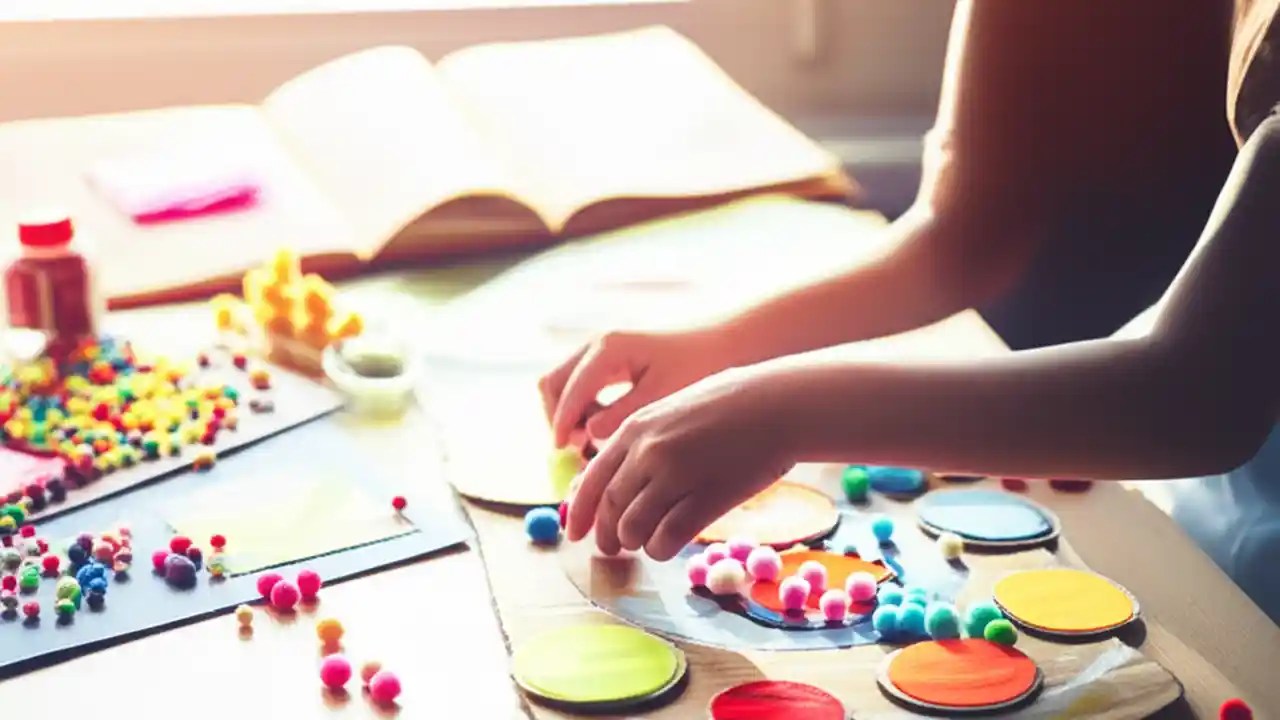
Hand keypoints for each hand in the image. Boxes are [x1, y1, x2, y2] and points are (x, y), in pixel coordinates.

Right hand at [539, 328, 734, 447]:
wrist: (725, 342)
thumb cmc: (698, 366)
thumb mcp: (661, 395)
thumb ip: (622, 415)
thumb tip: (588, 433)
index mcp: (608, 350)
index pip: (568, 390)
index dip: (562, 424)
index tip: (563, 452)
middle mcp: (597, 345)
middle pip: (552, 382)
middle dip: (558, 417)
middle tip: (578, 447)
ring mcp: (600, 351)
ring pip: (563, 384)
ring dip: (570, 413)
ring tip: (596, 439)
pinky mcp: (609, 360)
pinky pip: (580, 385)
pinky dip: (583, 407)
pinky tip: (609, 426)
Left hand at [564, 367, 794, 560]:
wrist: (777, 404)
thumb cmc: (730, 406)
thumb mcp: (673, 410)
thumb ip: (643, 441)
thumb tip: (615, 477)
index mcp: (636, 429)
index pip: (592, 479)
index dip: (579, 511)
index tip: (574, 532)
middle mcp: (648, 453)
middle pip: (609, 508)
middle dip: (605, 535)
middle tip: (610, 549)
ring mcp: (675, 476)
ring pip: (633, 528)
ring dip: (635, 542)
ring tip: (647, 541)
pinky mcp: (705, 499)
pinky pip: (666, 539)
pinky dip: (661, 548)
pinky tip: (669, 545)